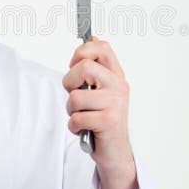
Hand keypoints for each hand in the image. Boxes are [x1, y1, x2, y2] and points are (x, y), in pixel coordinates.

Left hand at [62, 36, 134, 175]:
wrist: (115, 152)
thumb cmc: (104, 119)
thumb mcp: (102, 89)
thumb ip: (96, 66)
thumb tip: (93, 37)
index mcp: (116, 75)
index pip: (102, 47)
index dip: (82, 52)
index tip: (75, 65)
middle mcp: (119, 86)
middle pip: (85, 67)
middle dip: (70, 82)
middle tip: (75, 94)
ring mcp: (115, 103)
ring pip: (75, 97)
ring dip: (71, 110)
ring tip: (81, 116)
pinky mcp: (108, 121)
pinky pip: (77, 117)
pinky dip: (74, 126)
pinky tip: (84, 129)